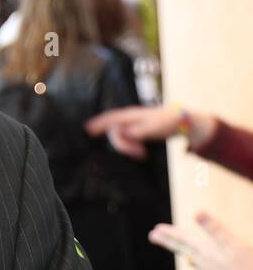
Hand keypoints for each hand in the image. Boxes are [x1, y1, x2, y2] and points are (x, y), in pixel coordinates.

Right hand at [85, 105, 214, 159]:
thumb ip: (140, 130)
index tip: (88, 130)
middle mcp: (129, 118)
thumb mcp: (156, 127)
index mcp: (131, 115)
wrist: (181, 121)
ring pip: (120, 137)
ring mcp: (132, 124)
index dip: (98, 123)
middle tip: (139, 154)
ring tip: (143, 154)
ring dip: (128, 148)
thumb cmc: (168, 122)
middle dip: (122, 145)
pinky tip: (140, 152)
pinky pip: (126, 139)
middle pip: (114, 131)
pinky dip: (131, 147)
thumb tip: (125, 134)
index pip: (111, 118)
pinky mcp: (135, 131)